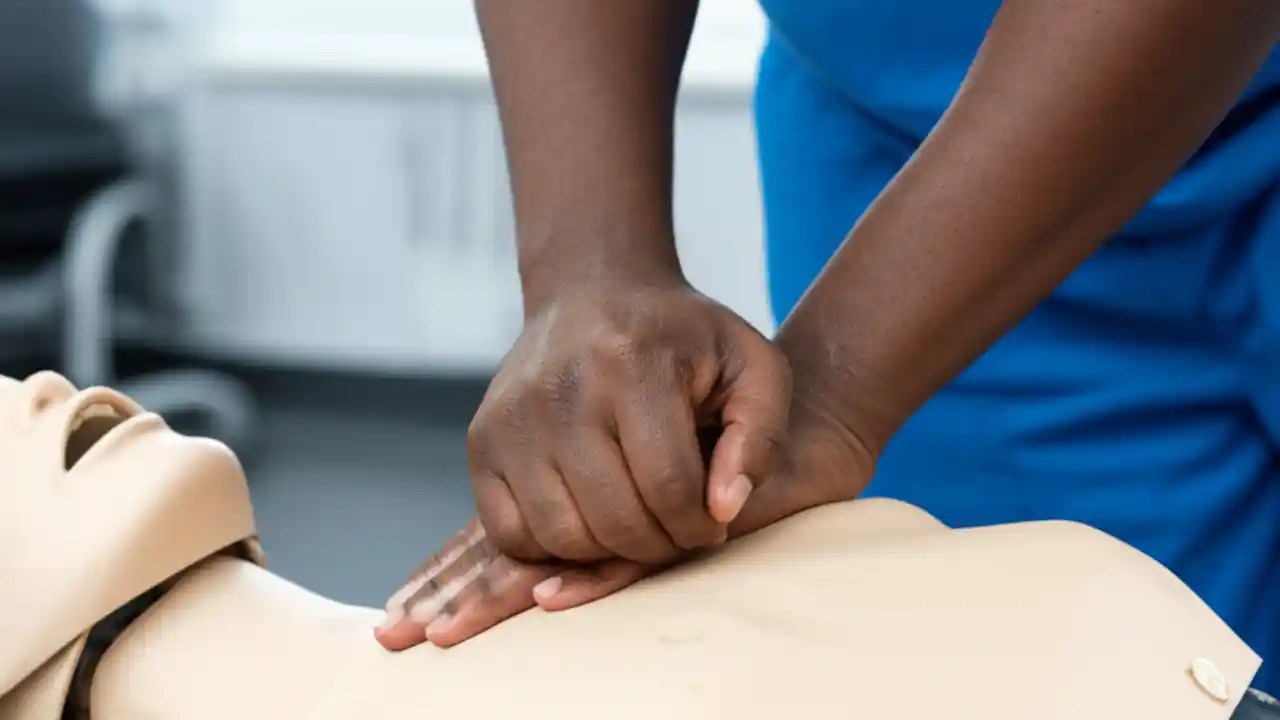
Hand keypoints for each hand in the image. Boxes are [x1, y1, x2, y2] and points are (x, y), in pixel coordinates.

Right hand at [469, 279, 789, 564]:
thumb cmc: (682, 338)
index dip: (700, 526)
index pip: (669, 487)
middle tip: (677, 531)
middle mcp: (561, 390)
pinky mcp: (481, 441)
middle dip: (659, 546)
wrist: (593, 290)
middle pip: (614, 521)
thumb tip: (724, 509)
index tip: (712, 524)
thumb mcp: (751, 367)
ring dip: (608, 552)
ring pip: (561, 538)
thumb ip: (759, 437)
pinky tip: (589, 518)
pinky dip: (552, 548)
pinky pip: (510, 534)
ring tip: (637, 524)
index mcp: (632, 364)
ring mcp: (511, 418)